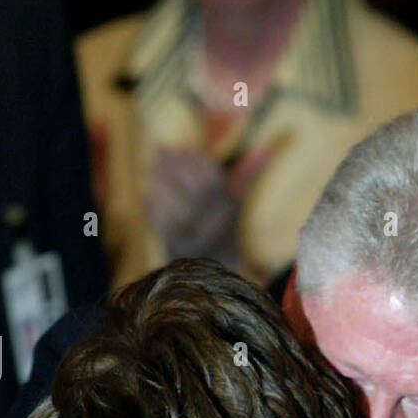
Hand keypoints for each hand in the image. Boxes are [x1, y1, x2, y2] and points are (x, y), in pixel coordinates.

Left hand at [144, 142, 274, 268]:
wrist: (219, 271)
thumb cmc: (226, 228)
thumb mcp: (237, 200)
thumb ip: (252, 173)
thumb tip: (271, 146)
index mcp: (230, 209)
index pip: (214, 180)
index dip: (196, 160)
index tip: (181, 146)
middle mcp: (217, 224)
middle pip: (195, 192)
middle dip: (176, 167)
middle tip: (159, 149)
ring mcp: (198, 239)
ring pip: (178, 208)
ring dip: (162, 185)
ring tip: (150, 168)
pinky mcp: (179, 250)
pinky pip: (164, 227)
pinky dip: (153, 209)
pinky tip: (146, 195)